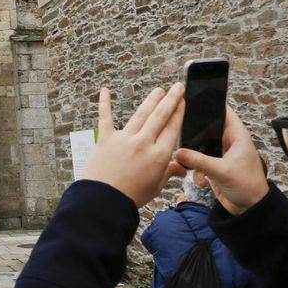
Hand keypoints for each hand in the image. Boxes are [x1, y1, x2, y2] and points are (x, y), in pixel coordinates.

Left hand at [85, 84, 186, 206]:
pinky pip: (105, 117)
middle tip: (177, 87)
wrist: (105, 201)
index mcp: (159, 155)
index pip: (173, 128)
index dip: (179, 112)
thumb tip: (182, 168)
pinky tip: (105, 90)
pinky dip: (105, 103)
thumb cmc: (132, 196)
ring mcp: (124, 139)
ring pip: (141, 114)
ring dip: (151, 100)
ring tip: (159, 90)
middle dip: (170, 99)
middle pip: (160, 116)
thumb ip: (169, 172)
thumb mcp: (156, 186)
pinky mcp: (106, 139)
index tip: (183, 101)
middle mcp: (143, 143)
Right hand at [175, 104, 268, 214]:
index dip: (210, 105)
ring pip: (201, 147)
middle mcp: (228, 142)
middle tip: (180, 136)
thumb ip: (198, 161)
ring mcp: (221, 154)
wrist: (251, 209)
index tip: (191, 102)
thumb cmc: (248, 186)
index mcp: (236, 135)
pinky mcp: (215, 167)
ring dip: (194, 157)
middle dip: (194, 135)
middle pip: (207, 129)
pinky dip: (197, 171)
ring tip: (189, 165)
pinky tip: (201, 181)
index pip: (224, 111)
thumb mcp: (222, 171)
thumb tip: (178, 152)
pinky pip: (200, 162)